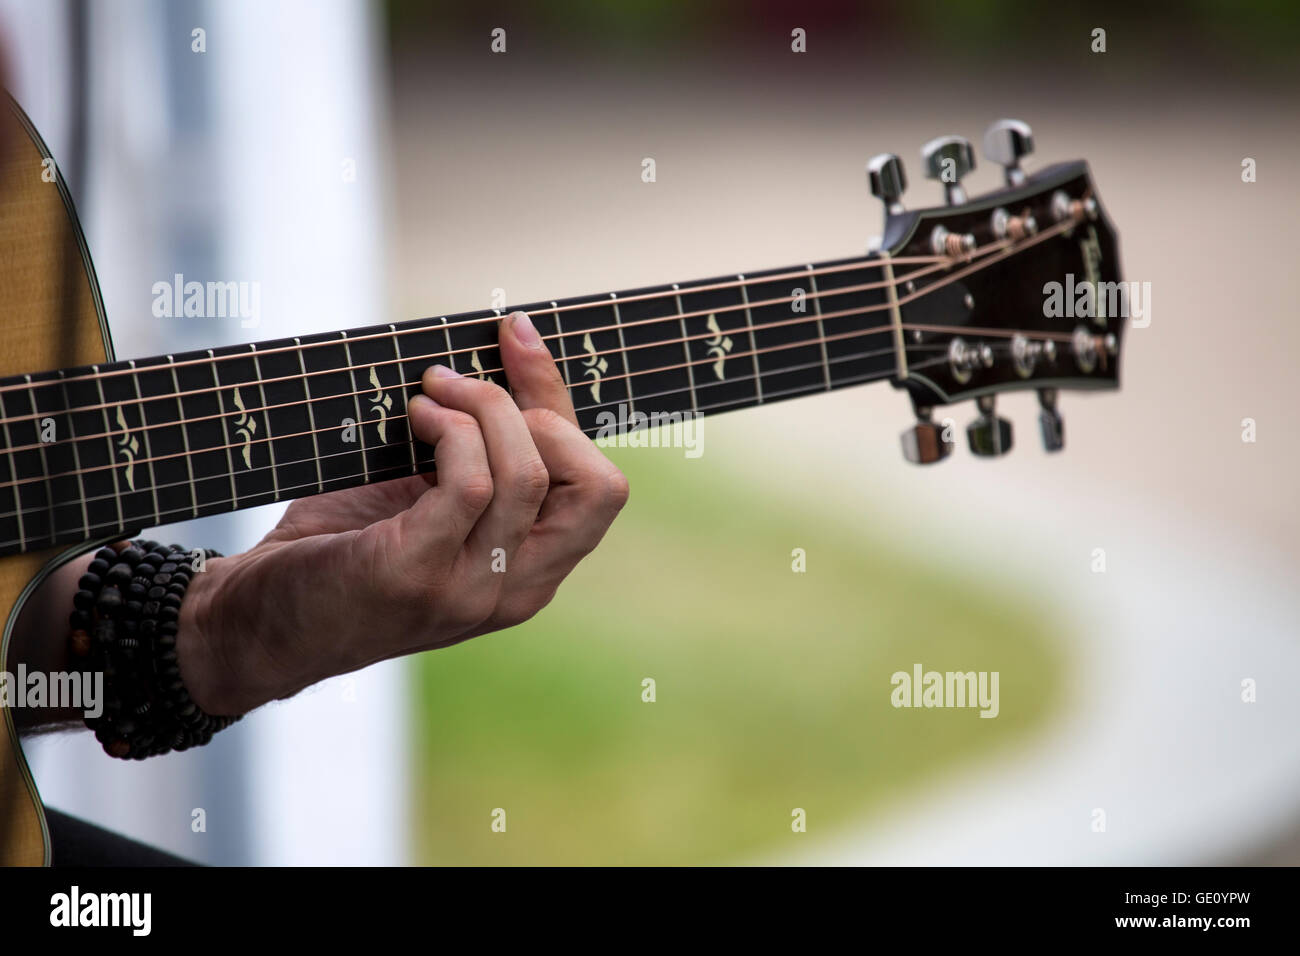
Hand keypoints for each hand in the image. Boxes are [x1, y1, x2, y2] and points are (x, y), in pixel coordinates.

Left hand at [178, 312, 628, 714]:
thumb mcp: (430, 502)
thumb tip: (509, 350)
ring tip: (427, 396)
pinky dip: (448, 431)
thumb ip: (481, 460)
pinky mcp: (417, 575)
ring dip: (480, 408)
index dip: (564, 402)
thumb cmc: (341, 549)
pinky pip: (471, 483)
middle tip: (468, 383)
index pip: (601, 487)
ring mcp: (471, 590)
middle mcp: (517, 591)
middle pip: (597, 486)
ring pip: (527, 473)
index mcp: (532, 573)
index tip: (514, 338)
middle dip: (543, 407)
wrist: (256, 624)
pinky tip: (413, 419)